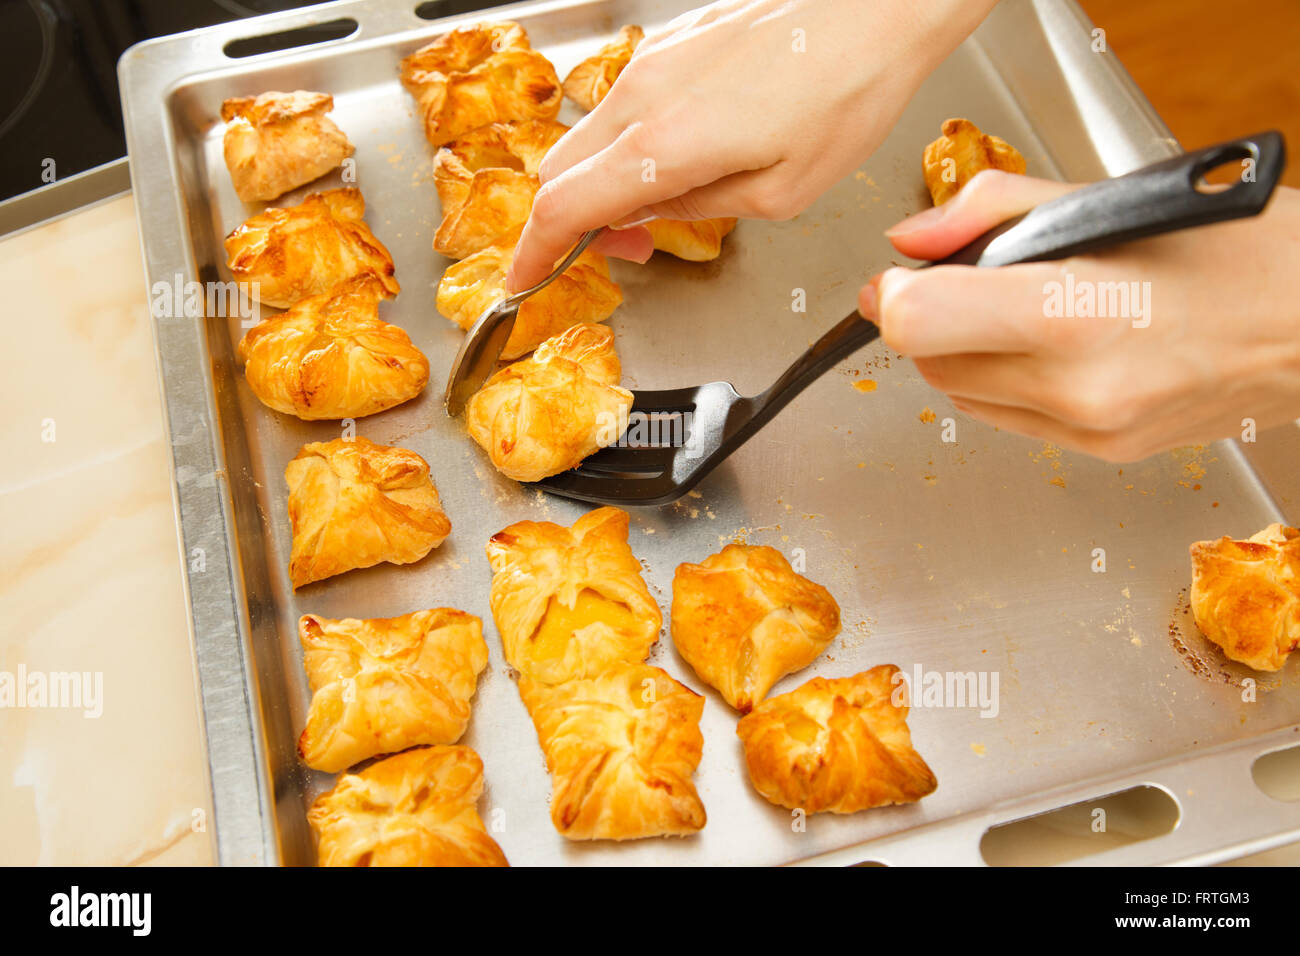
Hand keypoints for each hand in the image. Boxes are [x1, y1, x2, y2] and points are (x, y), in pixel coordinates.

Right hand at [507, 0, 997, 290]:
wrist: (875, 8)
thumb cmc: (845, 96)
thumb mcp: (779, 194)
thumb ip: (698, 210)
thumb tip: (646, 217)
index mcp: (664, 144)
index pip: (563, 207)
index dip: (533, 254)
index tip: (524, 284)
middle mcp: (642, 96)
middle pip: (559, 171)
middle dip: (568, 225)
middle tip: (622, 255)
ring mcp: (651, 62)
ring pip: (586, 135)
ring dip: (597, 184)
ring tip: (655, 212)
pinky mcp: (670, 43)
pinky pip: (621, 104)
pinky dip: (622, 146)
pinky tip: (673, 161)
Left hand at [858, 170, 1299, 460]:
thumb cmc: (1236, 253)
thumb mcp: (1111, 199)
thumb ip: (992, 211)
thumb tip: (910, 241)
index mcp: (1073, 312)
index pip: (918, 323)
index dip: (893, 296)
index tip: (899, 277)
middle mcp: (1075, 386)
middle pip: (929, 363)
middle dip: (932, 319)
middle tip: (973, 279)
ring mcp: (1089, 429)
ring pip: (961, 395)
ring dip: (966, 351)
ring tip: (1028, 309)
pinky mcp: (1100, 452)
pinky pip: (1008, 417)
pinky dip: (1007, 379)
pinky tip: (1057, 345)